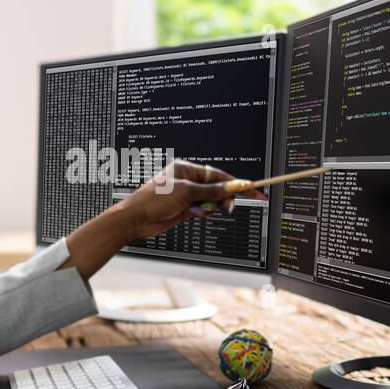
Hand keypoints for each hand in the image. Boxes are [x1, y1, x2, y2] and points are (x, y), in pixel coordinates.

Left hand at [118, 160, 267, 239]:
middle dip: (223, 197)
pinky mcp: (186, 209)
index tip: (252, 188)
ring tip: (198, 210)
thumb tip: (228, 188)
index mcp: (188, 169)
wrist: (136, 218)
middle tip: (228, 207)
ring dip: (210, 207)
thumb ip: (210, 191)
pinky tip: (193, 213)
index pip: (218, 175)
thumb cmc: (153, 199)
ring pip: (212, 201)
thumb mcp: (185, 192)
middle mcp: (189, 181)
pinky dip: (203, 213)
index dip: (236, 182)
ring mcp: (188, 195)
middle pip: (218, 188)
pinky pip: (204, 210)